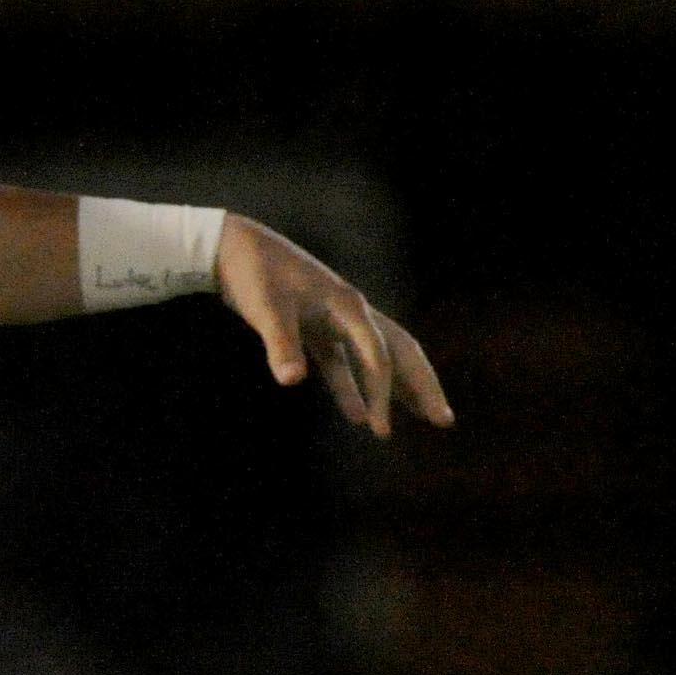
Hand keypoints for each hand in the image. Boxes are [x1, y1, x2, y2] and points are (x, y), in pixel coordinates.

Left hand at [216, 215, 453, 438]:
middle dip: (421, 385)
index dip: (381, 393)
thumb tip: (292, 380)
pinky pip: (342, 363)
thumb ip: (281, 344)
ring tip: (420, 417)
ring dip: (395, 389)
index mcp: (348, 306)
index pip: (377, 356)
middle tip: (444, 420)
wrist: (231, 246)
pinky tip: (355, 417)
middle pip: (399, 352)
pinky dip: (351, 388)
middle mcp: (350, 312)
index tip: (378, 428)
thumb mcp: (265, 307)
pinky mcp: (314, 326)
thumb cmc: (251, 272)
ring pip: (376, 358)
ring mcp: (334, 319)